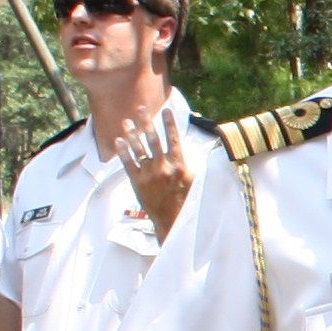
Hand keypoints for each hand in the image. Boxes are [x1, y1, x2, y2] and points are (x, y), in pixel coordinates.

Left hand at [118, 108, 195, 235]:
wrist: (172, 221)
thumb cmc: (186, 201)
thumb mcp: (196, 182)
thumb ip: (194, 165)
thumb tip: (212, 154)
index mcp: (179, 165)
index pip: (174, 139)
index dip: (170, 124)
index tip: (166, 110)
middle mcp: (163, 167)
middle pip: (153, 140)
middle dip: (147, 122)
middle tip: (141, 109)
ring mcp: (149, 174)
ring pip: (139, 149)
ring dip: (132, 134)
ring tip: (126, 122)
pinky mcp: (137, 182)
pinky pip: (128, 163)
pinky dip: (123, 151)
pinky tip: (119, 140)